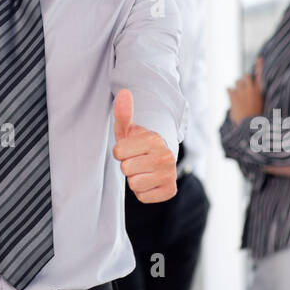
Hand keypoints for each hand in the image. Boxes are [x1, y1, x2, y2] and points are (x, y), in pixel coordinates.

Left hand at [112, 89, 176, 203]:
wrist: (157, 159)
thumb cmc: (137, 144)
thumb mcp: (128, 129)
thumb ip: (123, 112)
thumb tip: (123, 92)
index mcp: (154, 139)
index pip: (119, 152)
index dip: (120, 152)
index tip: (129, 150)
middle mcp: (166, 156)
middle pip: (126, 169)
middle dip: (127, 167)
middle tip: (137, 161)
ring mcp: (170, 174)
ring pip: (134, 184)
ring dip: (134, 180)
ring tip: (143, 171)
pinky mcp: (170, 190)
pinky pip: (142, 197)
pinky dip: (143, 192)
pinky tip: (149, 182)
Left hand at [227, 56, 263, 123]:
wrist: (248, 126)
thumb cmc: (256, 118)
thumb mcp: (261, 107)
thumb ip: (256, 98)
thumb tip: (254, 94)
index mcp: (260, 92)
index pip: (260, 75)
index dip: (259, 65)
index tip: (260, 58)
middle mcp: (251, 89)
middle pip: (246, 76)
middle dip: (245, 80)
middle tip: (244, 88)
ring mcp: (241, 92)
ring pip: (237, 81)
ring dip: (238, 86)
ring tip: (239, 95)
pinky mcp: (232, 96)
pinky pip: (229, 88)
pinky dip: (230, 92)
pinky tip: (232, 97)